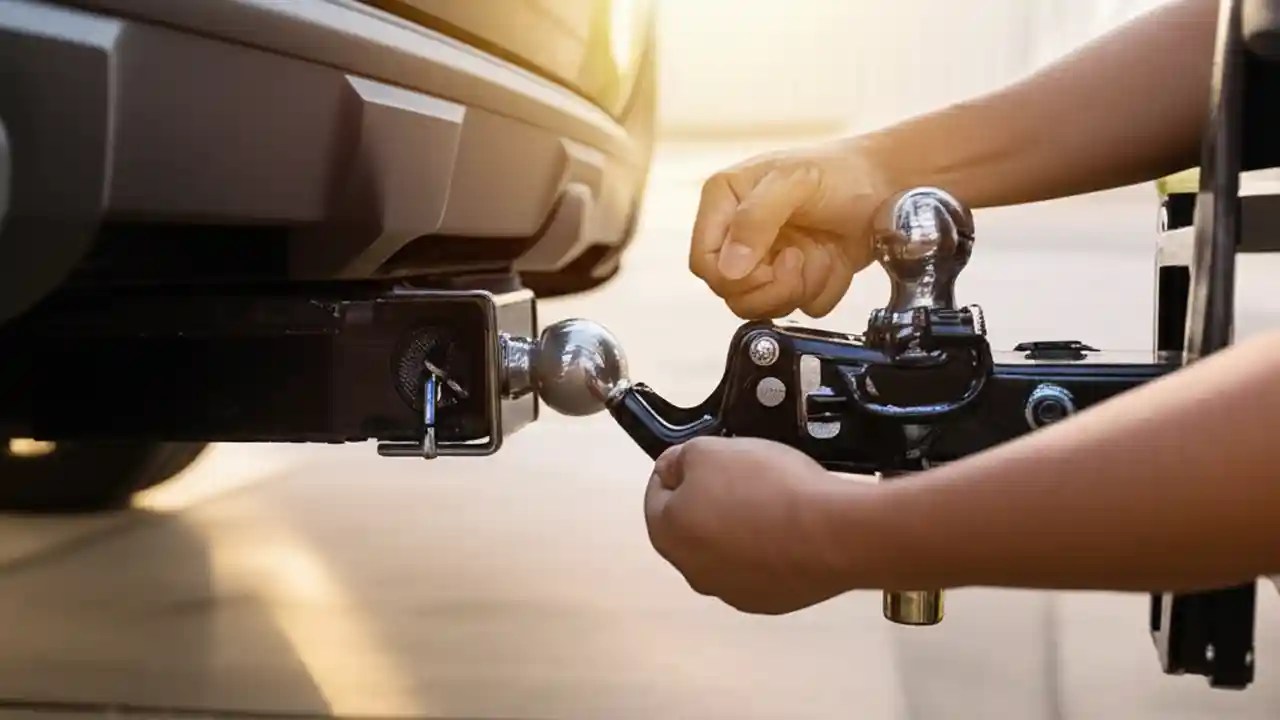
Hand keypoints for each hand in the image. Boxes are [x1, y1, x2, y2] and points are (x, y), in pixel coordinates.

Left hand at [644, 436, 868, 614]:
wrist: (832, 533)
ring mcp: (732, 592)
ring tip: (772, 502)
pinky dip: (768, 550)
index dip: (677, 469)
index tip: (704, 457)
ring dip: (739, 528)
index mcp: (669, 534)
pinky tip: (791, 531)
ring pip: (727, 550)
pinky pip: (760, 569)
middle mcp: (692, 572)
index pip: (656, 495)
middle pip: (691, 526)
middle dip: (709, 500)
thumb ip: (680, 459)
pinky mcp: (769, 603)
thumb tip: (671, 470)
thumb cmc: (765, 485)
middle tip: (742, 477)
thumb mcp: (710, 450)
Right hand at [689, 139, 895, 319]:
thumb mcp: (795, 182)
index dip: (733, 276)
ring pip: (764, 307)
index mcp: (725, 202)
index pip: (704, 261)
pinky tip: (834, 260)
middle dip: (772, 285)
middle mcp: (740, 234)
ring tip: (821, 253)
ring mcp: (768, 260)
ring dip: (800, 287)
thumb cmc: (840, 172)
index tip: (770, 262)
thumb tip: (730, 268)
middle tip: (800, 258)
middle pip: (732, 293)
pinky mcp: (796, 279)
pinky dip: (823, 290)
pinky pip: (801, 309)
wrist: (886, 184)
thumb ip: (756, 218)